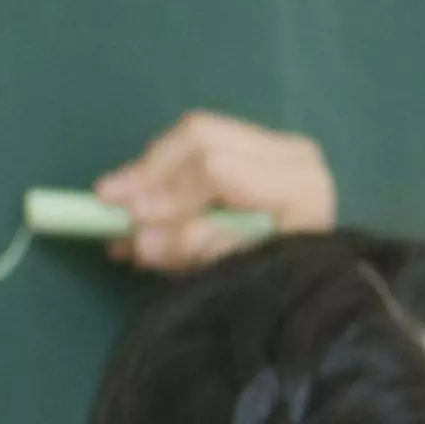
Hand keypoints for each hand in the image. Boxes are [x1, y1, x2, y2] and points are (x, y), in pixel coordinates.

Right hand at [100, 110, 338, 272]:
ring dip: (149, 169)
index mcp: (298, 185)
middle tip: (106, 199)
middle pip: (202, 138)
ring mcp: (272, 146)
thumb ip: (196, 252)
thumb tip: (140, 240)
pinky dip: (160, 170)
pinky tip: (138, 198)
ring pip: (194, 134)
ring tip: (115, 200)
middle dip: (148, 170)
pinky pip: (197, 144)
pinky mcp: (254, 148)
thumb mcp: (241, 274)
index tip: (129, 218)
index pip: (217, 169)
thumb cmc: (282, 282)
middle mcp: (289, 154)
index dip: (167, 192)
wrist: (318, 289)